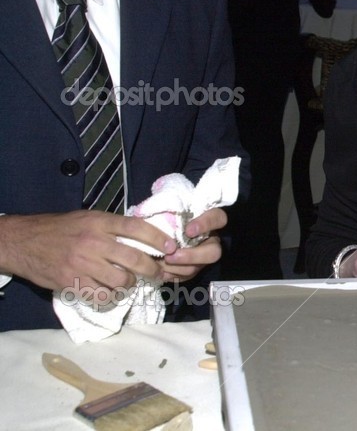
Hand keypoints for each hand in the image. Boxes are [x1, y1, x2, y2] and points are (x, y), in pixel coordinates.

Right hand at [0, 211, 173, 295]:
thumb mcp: (88, 218)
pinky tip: (109, 291)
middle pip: (135, 258)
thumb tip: (145, 235)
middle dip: (152, 268)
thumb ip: (113, 226)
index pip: (137, 228)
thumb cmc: (61, 228)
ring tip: (127, 280)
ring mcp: (82, 263)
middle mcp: (93, 242)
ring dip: (130, 283)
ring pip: (121, 280)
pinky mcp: (72, 282)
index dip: (158, 238)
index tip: (172, 247)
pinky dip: (110, 296)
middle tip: (158, 272)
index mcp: (99, 222)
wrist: (25, 242)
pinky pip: (102, 295)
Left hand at [159, 208, 226, 282]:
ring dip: (177, 267)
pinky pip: (185, 277)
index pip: (218, 218)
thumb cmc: (166, 219)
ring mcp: (202, 258)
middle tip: (171, 255)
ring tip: (159, 263)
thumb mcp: (170, 211)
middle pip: (214, 252)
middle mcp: (211, 241)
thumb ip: (171, 211)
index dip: (206, 225)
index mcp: (209, 221)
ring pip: (197, 267)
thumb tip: (158, 213)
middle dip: (192, 256)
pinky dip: (171, 275)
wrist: (159, 236)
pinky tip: (159, 271)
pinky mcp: (193, 270)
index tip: (188, 230)